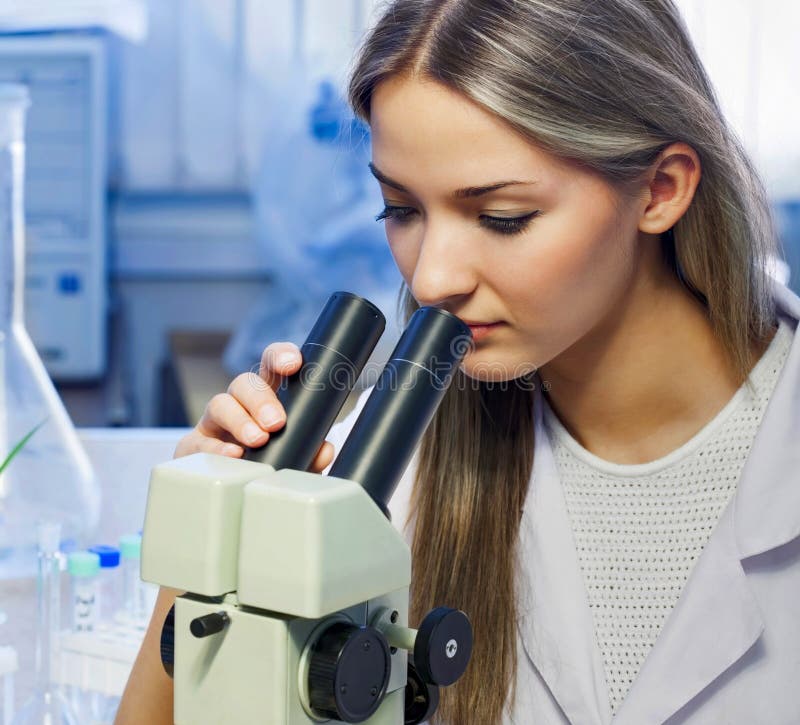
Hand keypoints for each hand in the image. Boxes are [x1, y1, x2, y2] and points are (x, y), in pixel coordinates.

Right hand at [173, 342, 334, 471]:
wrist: (230, 494)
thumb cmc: (267, 467)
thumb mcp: (293, 461)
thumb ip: (310, 455)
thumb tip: (324, 450)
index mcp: (266, 398)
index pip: (271, 366)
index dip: (280, 357)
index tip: (293, 363)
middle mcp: (238, 404)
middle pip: (244, 383)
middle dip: (261, 399)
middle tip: (276, 422)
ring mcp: (214, 423)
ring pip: (220, 404)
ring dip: (240, 420)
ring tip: (258, 440)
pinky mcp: (194, 447)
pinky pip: (201, 440)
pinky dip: (217, 447)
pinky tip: (234, 456)